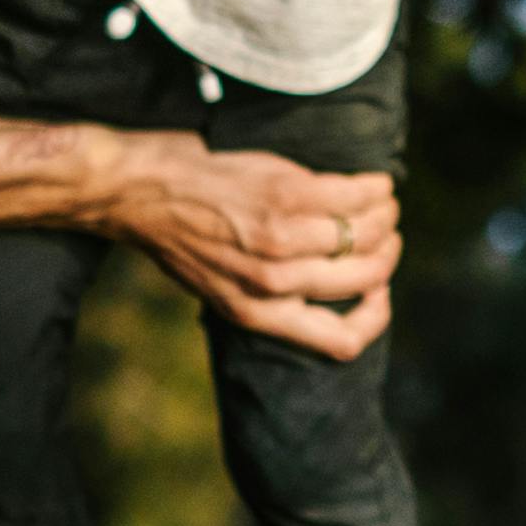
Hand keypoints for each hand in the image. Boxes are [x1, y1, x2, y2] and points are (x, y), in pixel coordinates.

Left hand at [106, 140, 402, 357]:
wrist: (138, 190)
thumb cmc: (177, 237)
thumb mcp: (216, 289)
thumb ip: (264, 297)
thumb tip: (315, 292)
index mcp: (258, 314)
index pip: (343, 341)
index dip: (374, 316)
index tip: (376, 291)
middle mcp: (273, 282)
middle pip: (365, 279)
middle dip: (387, 255)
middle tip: (384, 235)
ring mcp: (282, 237)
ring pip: (366, 236)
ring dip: (386, 218)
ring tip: (381, 205)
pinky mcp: (287, 193)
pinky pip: (354, 196)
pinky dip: (375, 189)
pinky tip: (374, 184)